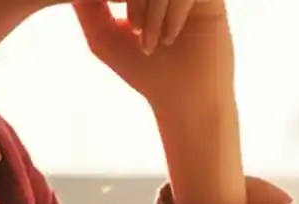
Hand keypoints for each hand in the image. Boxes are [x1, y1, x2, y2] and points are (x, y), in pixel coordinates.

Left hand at [73, 0, 232, 112]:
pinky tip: (169, 39)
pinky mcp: (212, 3)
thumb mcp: (103, 37)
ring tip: (148, 41)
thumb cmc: (145, 72)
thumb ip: (87, 6)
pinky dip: (171, 15)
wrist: (185, 100)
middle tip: (131, 28)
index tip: (110, 9)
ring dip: (150, 9)